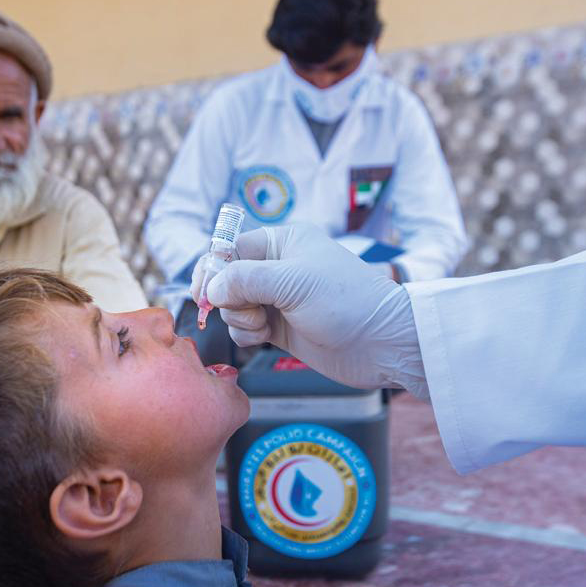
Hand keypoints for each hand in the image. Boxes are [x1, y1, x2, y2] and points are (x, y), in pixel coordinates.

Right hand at [192, 223, 428, 398]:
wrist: (382, 343)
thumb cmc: (346, 302)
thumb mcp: (293, 281)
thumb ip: (244, 280)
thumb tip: (210, 290)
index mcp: (282, 242)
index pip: (230, 248)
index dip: (213, 269)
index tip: (203, 293)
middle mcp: (277, 268)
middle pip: (227, 279)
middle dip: (228, 298)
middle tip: (248, 310)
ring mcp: (278, 299)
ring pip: (233, 306)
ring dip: (238, 318)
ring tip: (264, 325)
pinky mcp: (280, 328)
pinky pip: (245, 327)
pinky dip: (246, 334)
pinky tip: (264, 338)